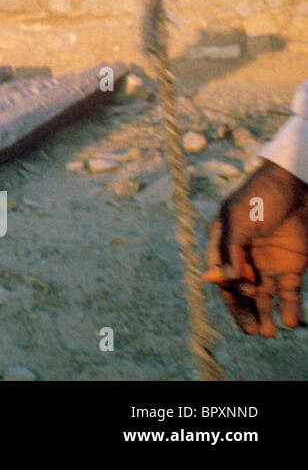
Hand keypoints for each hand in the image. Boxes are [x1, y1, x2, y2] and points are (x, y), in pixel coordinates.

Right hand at [204, 161, 307, 335]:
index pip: (220, 273)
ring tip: (268, 333)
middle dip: (244, 312)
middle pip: (238, 291)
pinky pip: (289, 293)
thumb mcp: (239, 218)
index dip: (230, 286)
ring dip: (264, 315)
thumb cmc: (262, 195)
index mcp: (223, 242)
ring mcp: (267, 263)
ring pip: (262, 296)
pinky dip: (289, 308)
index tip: (246, 288)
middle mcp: (243, 256)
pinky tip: (290, 321)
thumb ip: (230, 249)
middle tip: (253, 332)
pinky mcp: (292, 266)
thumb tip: (221, 281)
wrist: (298, 184)